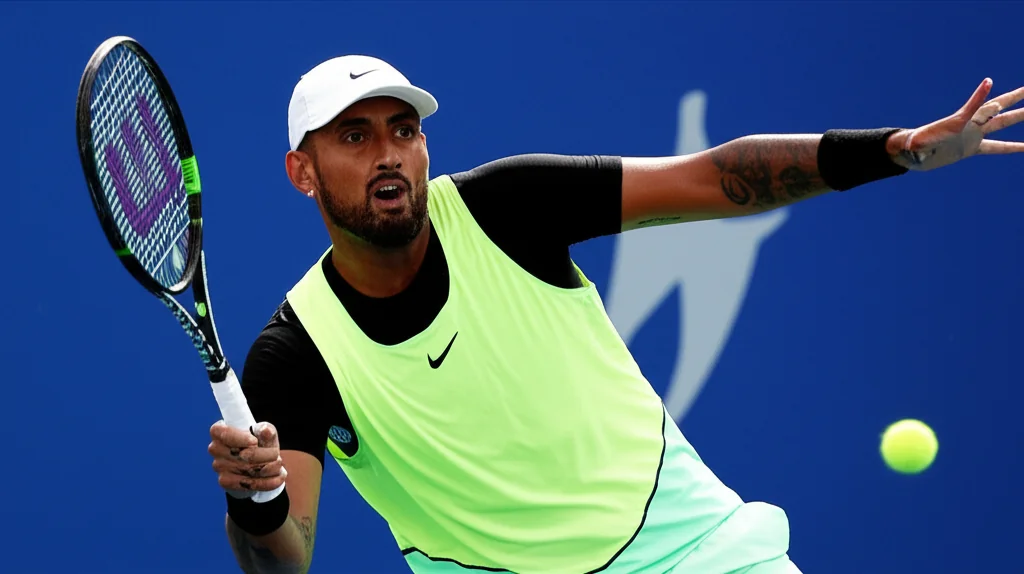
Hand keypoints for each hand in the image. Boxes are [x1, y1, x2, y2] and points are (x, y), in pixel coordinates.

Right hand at [209, 420, 286, 495]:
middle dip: (267, 455)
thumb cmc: (259, 442)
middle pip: (244, 454)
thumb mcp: (265, 433)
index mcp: (220, 431)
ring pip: (250, 469)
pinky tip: (278, 476)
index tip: (255, 442)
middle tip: (276, 454)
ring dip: (271, 468)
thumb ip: (267, 430)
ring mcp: (219, 466)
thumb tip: (265, 431)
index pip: (224, 433)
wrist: (257, 462)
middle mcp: (216, 448)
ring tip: (278, 463)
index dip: (241, 438)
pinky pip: (250, 484)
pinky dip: (269, 481)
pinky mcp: (225, 481)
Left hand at [888, 78, 1023, 170]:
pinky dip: (1011, 147)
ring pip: (1001, 123)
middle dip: (1014, 98)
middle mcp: (968, 126)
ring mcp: (972, 135)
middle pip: (996, 108)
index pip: (972, 108)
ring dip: (1018, 116)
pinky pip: (996, 147)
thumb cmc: (912, 147)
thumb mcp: (914, 145)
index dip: (979, 96)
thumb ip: (916, 145)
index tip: (988, 81)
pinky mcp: (972, 147)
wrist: (914, 153)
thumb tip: (912, 147)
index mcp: (956, 123)